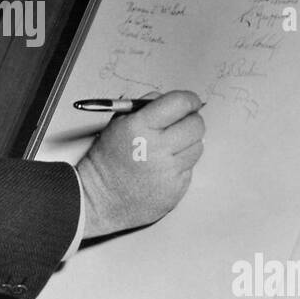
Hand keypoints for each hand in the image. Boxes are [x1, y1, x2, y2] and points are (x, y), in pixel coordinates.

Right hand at [75, 90, 204, 239]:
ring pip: (198, 146)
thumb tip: (176, 101)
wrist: (101, 198)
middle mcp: (156, 147)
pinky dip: (182, 164)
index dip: (189, 100)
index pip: (180, 103)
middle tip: (182, 124)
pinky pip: (191, 167)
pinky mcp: (176, 187)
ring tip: (168, 149)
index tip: (190, 102)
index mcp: (140, 126)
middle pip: (196, 125)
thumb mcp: (118, 123)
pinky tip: (164, 167)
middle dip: (191, 121)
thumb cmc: (108, 160)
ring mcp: (168, 170)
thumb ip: (146, 106)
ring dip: (188, 143)